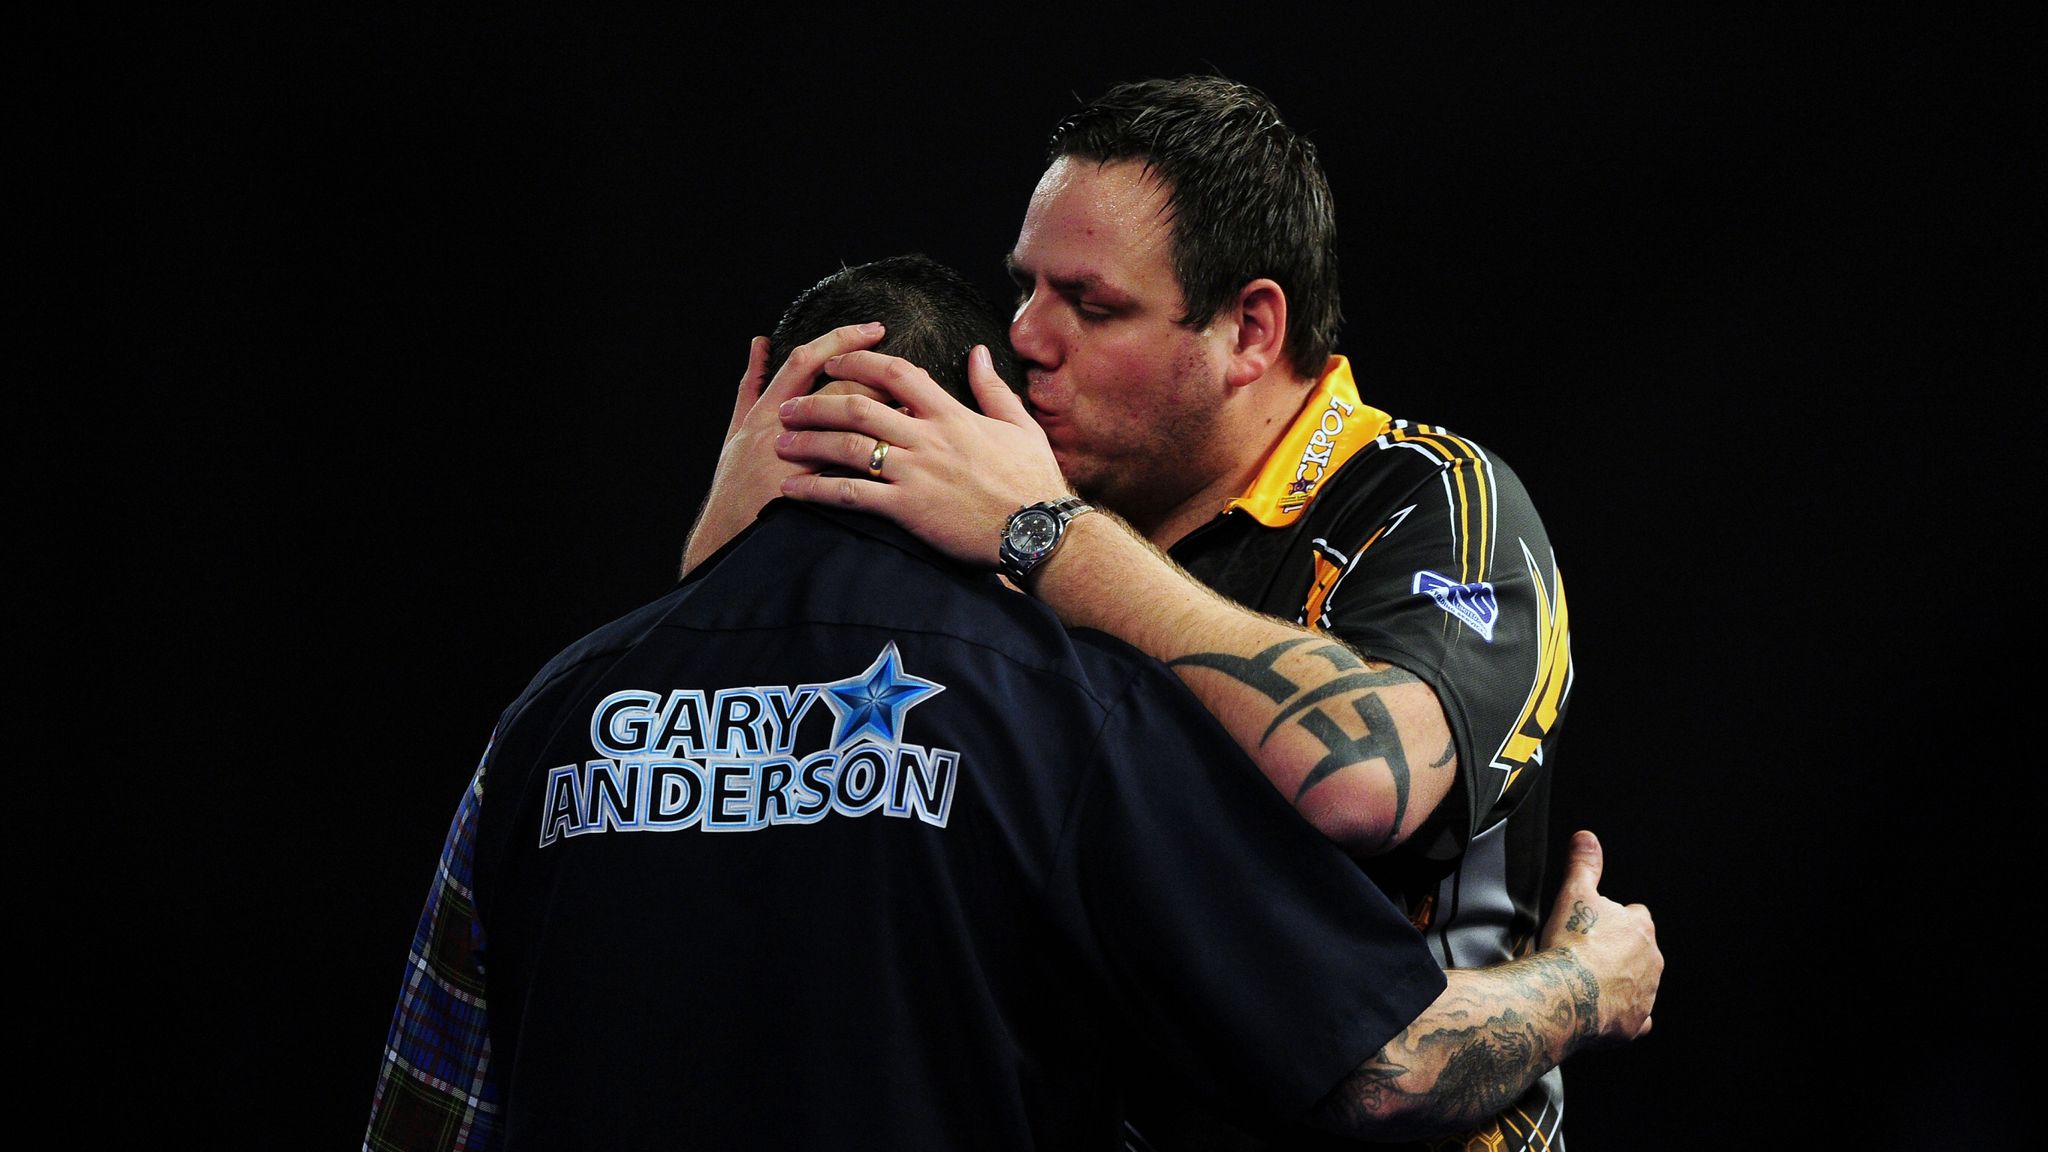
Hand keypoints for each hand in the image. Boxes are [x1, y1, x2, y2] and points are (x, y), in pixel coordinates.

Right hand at [679, 323, 886, 574]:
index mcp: (764, 413)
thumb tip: (760, 345)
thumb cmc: (733, 485)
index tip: (873, 329)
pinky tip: (905, 450)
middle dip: (876, 375)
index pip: (805, 362)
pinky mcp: (814, 495)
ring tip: (915, 402)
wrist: (729, 542)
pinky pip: (854, 471)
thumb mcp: (735, 432)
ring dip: (885, 414)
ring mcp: (799, 465)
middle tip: (911, 366)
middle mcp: (780, 432)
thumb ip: (750, 387)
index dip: (840, 341)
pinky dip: (880, 456)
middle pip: (836, 391)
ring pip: (850, 430)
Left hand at [775, 345, 1071, 567]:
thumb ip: (992, 387)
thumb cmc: (1033, 479)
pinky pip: (852, 495)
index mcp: (952, 414)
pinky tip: (793, 489)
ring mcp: (915, 473)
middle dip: (817, 404)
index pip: (897, 374)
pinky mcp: (908, 509)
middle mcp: (928, 438)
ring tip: (780, 443)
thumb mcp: (1019, 424)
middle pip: (859, 407)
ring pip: (848, 447)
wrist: (1040, 529)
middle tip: (789, 408)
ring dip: (808, 442)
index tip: (833, 363)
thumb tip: (977, 352)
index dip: (860, 362)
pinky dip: (817, 489)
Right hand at [1540, 829, 1660, 1045]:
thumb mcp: (1573, 893)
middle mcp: (1652, 961)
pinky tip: (1605, 1012)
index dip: (1614, 919)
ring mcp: (1647, 994)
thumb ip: (1583, 864)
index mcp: (1640, 927)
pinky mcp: (1636, 1024)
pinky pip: (1637, 1019)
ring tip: (1588, 982)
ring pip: (1640, 983)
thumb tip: (1587, 837)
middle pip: (1639, 951)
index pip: (1636, 916)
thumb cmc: (1570, 943)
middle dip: (1618, 952)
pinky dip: (1624, 1015)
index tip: (1594, 926)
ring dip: (1620, 981)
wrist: (1565, 994)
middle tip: (1586, 954)